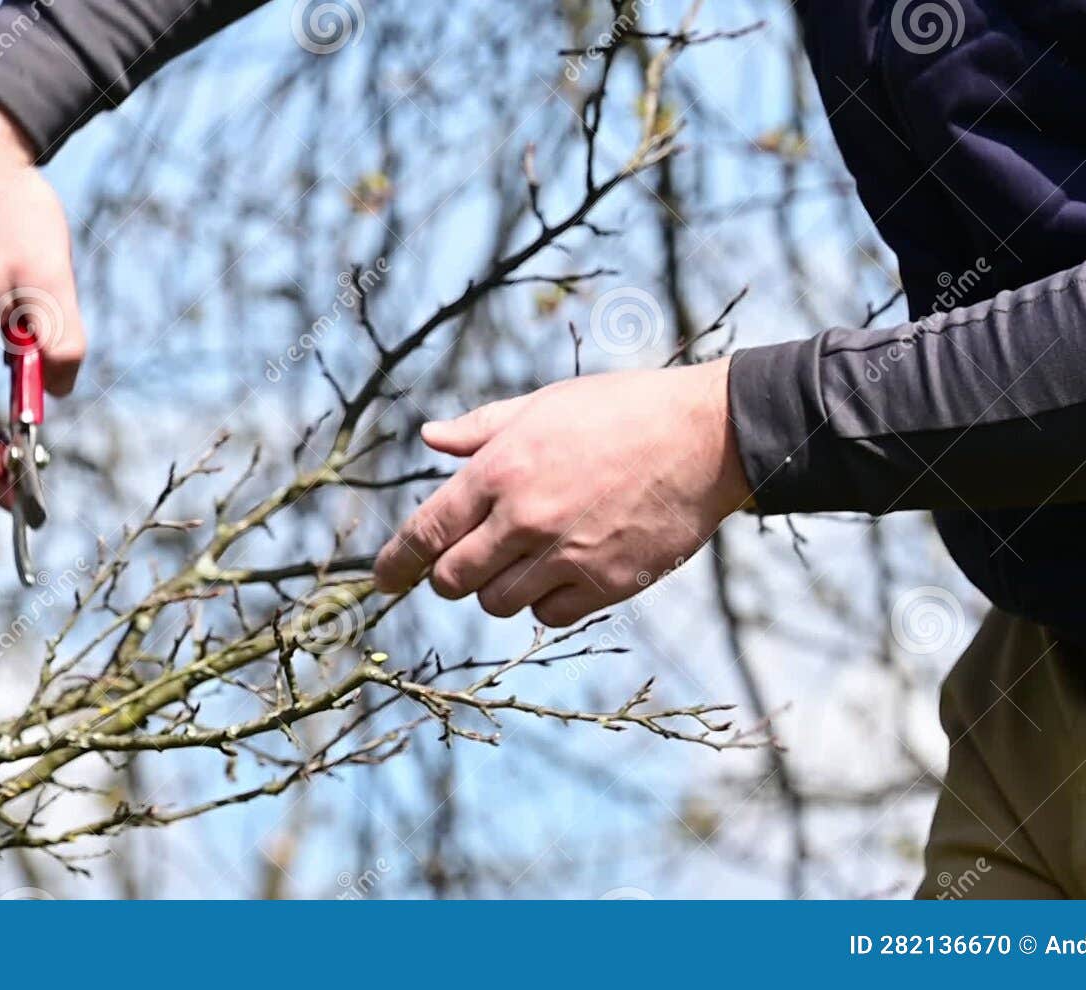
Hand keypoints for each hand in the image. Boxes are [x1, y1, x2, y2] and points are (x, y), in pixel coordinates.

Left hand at [374, 358, 753, 626]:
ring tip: (522, 559)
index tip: (381, 580)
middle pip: (454, 578)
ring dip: (498, 588)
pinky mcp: (606, 584)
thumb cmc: (622, 410)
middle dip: (447, 576)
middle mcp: (525, 518)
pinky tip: (561, 572)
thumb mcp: (543, 403)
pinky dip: (545, 601)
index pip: (427, 531)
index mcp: (502, 469)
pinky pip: (549, 615)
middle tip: (461, 565)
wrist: (705, 437)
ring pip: (498, 603)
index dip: (395, 562)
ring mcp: (566, 556)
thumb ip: (480, 429)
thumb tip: (429, 437)